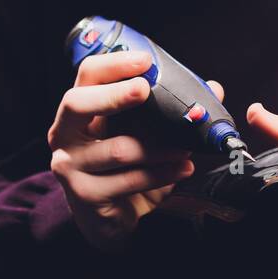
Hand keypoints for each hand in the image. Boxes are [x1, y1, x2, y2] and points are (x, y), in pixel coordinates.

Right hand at [49, 49, 221, 252]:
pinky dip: (161, 174)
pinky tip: (182, 169)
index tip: (145, 60)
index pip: (87, 74)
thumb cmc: (126, 166)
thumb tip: (213, 88)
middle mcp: (64, 134)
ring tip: (186, 147)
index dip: (114, 63)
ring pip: (118, 149)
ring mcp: (69, 165)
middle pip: (77, 102)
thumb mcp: (146, 134)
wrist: (112, 218)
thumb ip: (172, 109)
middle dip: (113, 95)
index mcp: (79, 109)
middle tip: (145, 89)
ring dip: (159, 148)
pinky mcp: (84, 194)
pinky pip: (129, 179)